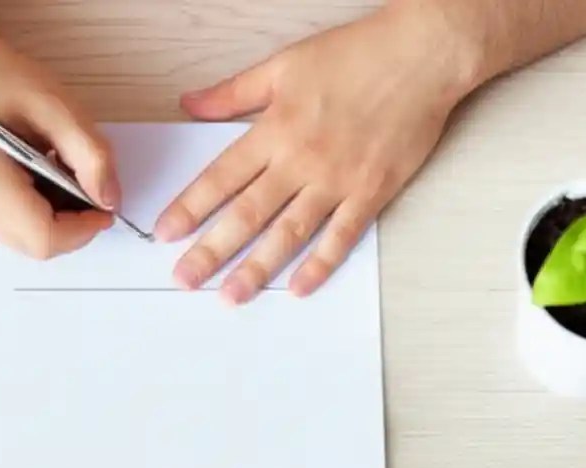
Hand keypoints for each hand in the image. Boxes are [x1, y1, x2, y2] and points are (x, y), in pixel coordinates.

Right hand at [0, 34, 117, 258]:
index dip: (83, 229)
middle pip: (37, 244)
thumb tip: (110, 200)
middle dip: (73, 223)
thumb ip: (91, 156)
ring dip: (59, 216)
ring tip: (60, 171)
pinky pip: (16, 226)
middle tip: (86, 183)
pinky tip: (42, 174)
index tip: (103, 204)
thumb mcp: (57, 108)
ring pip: (28, 239)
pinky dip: (41, 209)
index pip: (44, 237)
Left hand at [154, 3, 483, 302]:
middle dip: (212, 251)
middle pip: (247, 214)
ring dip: (258, 268)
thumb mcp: (283, 64)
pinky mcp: (371, 191)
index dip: (190, 207)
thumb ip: (234, 92)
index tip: (165, 233)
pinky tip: (299, 287)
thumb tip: (190, 104)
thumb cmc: (355, 54)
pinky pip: (341, 236)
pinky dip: (320, 264)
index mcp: (274, 129)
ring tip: (232, 295)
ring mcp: (337, 180)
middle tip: (186, 279)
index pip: (221, 177)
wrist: (420, 56)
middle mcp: (301, 160)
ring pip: (289, 233)